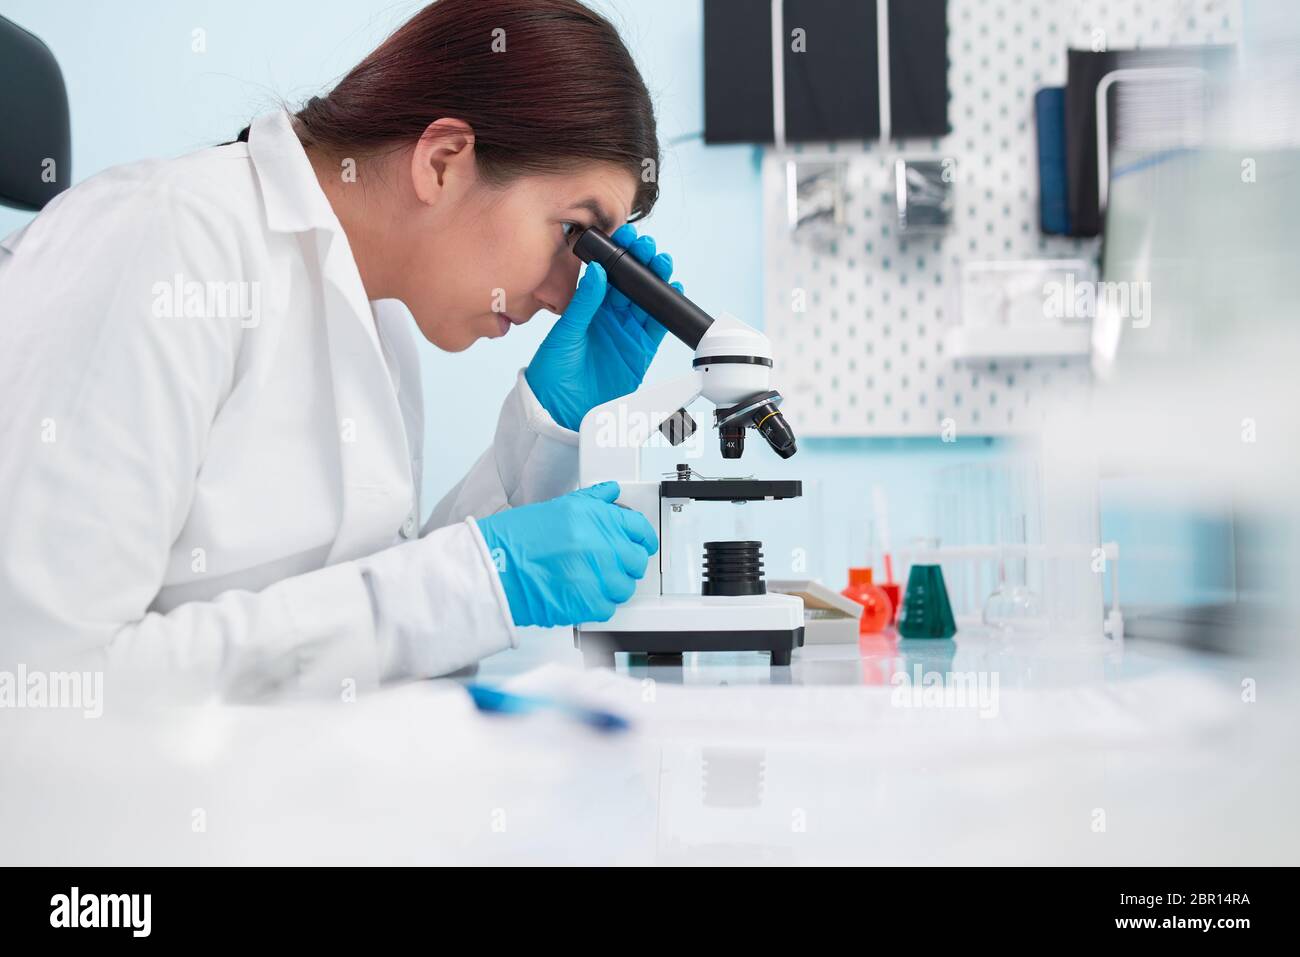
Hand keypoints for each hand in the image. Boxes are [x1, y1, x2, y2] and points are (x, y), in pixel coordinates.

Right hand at [475, 481, 658, 627]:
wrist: (493, 568)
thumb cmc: (517, 540)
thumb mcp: (558, 508)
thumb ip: (593, 501)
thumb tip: (612, 493)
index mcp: (594, 516)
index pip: (639, 528)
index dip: (643, 539)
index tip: (641, 545)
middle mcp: (598, 543)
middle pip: (636, 560)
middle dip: (626, 565)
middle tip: (608, 566)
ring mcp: (595, 573)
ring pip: (625, 587)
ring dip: (612, 587)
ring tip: (589, 582)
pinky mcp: (587, 602)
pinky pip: (609, 608)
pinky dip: (598, 605)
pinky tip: (580, 595)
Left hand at [525, 225, 679, 430]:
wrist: (560, 410)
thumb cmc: (553, 372)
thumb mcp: (565, 333)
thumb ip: (584, 304)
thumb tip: (600, 273)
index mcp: (588, 308)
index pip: (608, 275)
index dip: (618, 256)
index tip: (625, 239)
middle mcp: (608, 318)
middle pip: (631, 284)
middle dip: (641, 263)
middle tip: (648, 247)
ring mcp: (626, 333)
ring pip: (647, 300)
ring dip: (657, 280)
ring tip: (663, 262)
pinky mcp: (640, 352)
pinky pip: (657, 326)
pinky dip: (667, 310)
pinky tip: (672, 290)